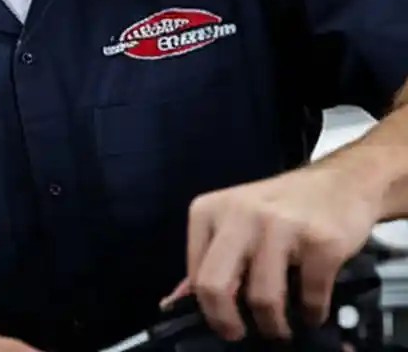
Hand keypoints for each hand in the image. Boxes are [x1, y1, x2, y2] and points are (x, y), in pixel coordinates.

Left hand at [159, 163, 382, 342]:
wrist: (341, 181)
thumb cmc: (279, 208)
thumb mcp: (232, 222)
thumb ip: (207, 260)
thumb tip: (174, 303)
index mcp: (207, 211)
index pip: (195, 275)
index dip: (208, 310)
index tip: (224, 323)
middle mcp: (239, 214)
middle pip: (215, 286)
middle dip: (227, 322)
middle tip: (241, 335)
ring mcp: (280, 226)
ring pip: (262, 297)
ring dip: (274, 325)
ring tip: (280, 328)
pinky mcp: (320, 241)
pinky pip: (309, 295)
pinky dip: (312, 313)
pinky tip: (312, 311)